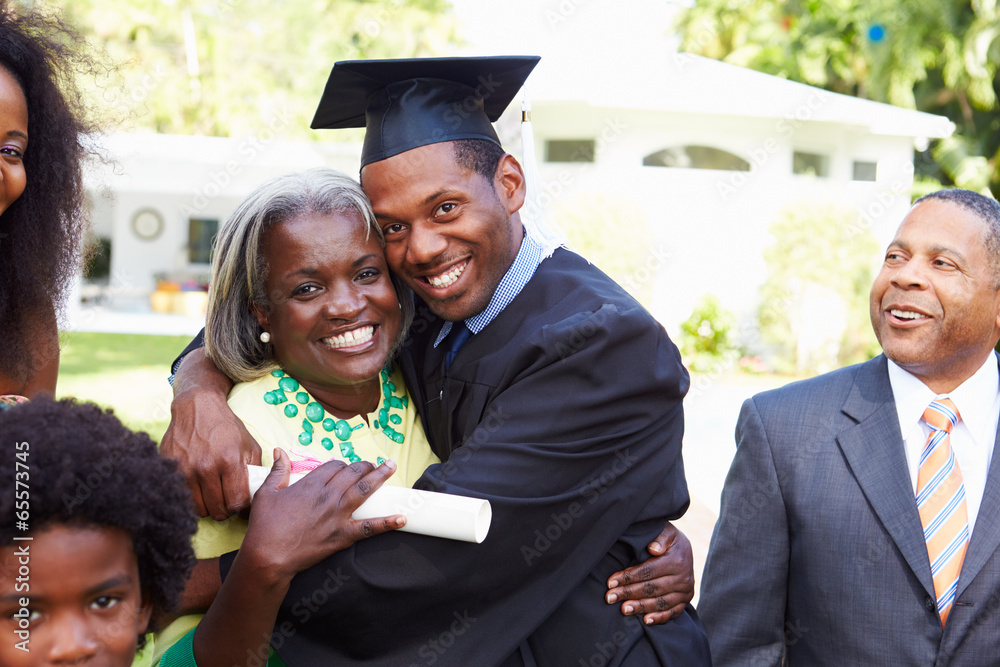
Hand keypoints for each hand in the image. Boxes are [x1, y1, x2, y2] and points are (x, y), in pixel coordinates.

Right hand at [160, 348, 258, 518]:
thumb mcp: (249, 445)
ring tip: (213, 497)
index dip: (241, 508)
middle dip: (225, 510)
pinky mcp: (170, 468)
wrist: (197, 407)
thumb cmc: (227, 427)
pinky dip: (191, 498)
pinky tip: (198, 489)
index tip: (240, 504)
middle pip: (218, 510)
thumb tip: (258, 494)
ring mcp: (186, 469)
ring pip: (199, 509)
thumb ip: (256, 470)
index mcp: (230, 461)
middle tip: (227, 502)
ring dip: (208, 507)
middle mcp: (206, 467)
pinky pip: (182, 496)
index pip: (237, 502)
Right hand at [241, 449, 405, 579]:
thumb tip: (279, 451)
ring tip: (391, 467)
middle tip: (373, 464)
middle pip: (353, 473)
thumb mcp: (266, 493)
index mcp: (311, 484)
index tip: (344, 467)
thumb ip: (278, 470)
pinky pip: (369, 527)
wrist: (268, 557)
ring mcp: (338, 515)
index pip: (334, 466)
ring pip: (365, 490)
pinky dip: (387, 523)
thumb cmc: (264, 526)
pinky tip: (402, 518)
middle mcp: (328, 496)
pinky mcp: (343, 536)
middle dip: (364, 466)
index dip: (342, 465)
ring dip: (380, 477)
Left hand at [605, 521, 693, 624]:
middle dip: (629, 593)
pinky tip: (646, 620)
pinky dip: (660, 618)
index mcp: (677, 560)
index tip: (611, 582)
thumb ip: (660, 537)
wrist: (685, 549)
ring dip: (641, 607)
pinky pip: (673, 612)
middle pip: (652, 588)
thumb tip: (653, 549)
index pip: (648, 571)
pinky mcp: (686, 601)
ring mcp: (686, 591)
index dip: (628, 577)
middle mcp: (683, 578)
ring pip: (661, 602)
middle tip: (610, 598)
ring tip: (623, 609)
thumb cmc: (668, 540)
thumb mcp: (667, 532)